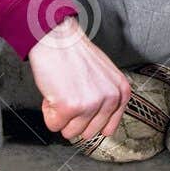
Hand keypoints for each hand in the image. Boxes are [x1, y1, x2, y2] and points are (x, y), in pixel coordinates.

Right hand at [27, 22, 131, 143]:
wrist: (56, 38)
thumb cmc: (74, 53)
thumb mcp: (104, 75)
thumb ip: (106, 98)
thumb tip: (102, 126)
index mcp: (120, 92)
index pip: (108, 127)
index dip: (89, 120)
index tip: (83, 111)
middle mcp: (109, 99)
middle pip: (87, 133)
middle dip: (73, 118)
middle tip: (69, 93)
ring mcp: (90, 104)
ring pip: (70, 132)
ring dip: (60, 115)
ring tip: (61, 90)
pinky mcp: (69, 107)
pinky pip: (53, 125)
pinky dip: (48, 111)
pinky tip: (53, 92)